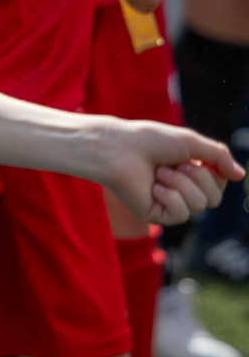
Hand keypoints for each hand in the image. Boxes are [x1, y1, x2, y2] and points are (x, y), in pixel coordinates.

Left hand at [95, 117, 241, 225]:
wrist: (119, 149)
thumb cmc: (150, 141)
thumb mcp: (191, 143)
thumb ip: (218, 157)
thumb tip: (241, 175)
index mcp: (191, 172)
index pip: (220, 184)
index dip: (214, 172)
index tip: (195, 157)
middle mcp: (182, 189)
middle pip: (214, 199)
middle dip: (198, 178)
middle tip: (175, 164)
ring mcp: (169, 203)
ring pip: (199, 205)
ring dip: (180, 184)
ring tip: (159, 172)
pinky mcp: (155, 215)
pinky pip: (180, 215)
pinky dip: (170, 197)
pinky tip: (154, 187)